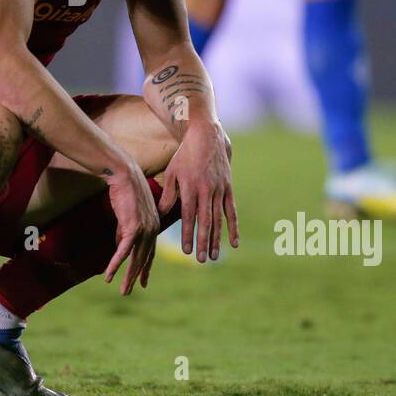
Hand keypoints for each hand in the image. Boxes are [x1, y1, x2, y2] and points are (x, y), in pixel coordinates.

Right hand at [102, 157, 159, 294]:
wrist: (123, 174)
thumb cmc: (124, 189)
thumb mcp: (127, 214)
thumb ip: (125, 230)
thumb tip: (121, 246)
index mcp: (154, 225)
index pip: (150, 252)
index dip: (146, 268)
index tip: (143, 282)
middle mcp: (152, 229)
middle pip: (144, 259)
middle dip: (136, 277)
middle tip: (129, 291)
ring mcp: (144, 229)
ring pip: (135, 259)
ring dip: (128, 276)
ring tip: (123, 291)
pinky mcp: (133, 227)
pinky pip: (123, 251)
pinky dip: (115, 264)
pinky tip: (109, 275)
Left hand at [158, 120, 236, 262]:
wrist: (207, 135)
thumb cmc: (185, 155)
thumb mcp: (172, 171)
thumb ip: (169, 193)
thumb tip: (161, 213)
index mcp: (190, 186)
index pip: (188, 216)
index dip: (188, 234)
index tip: (186, 250)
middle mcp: (206, 190)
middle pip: (205, 221)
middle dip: (203, 242)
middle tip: (201, 260)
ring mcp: (219, 189)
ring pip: (218, 219)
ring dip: (216, 239)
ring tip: (213, 256)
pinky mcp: (229, 188)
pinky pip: (232, 211)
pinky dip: (233, 228)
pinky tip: (234, 243)